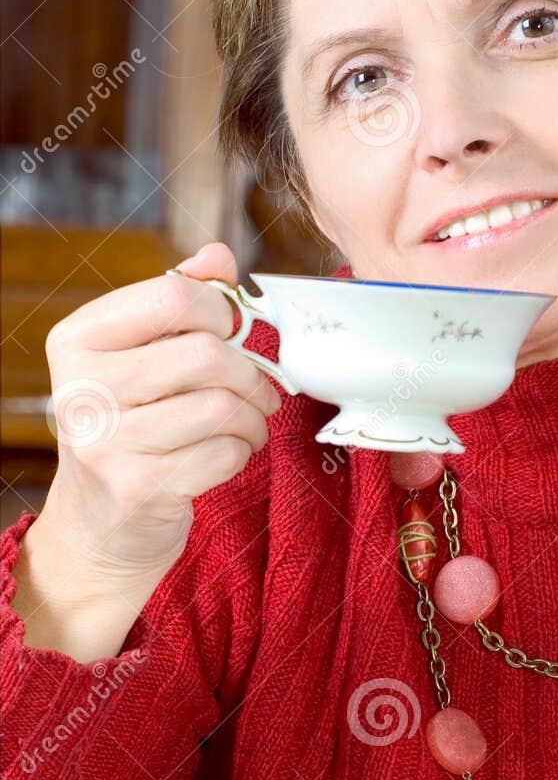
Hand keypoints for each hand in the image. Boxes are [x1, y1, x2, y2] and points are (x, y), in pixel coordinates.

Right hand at [16, 242, 281, 659]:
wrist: (101, 524)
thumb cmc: (131, 426)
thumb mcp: (138, 357)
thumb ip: (177, 303)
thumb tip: (220, 256)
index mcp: (78, 339)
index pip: (173, 296)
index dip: (221, 311)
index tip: (231, 331)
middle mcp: (82, 388)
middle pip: (206, 355)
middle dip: (249, 374)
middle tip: (257, 389)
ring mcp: (105, 442)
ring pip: (221, 408)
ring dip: (252, 418)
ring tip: (247, 424)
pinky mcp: (137, 488)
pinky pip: (224, 454)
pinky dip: (241, 453)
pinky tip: (229, 453)